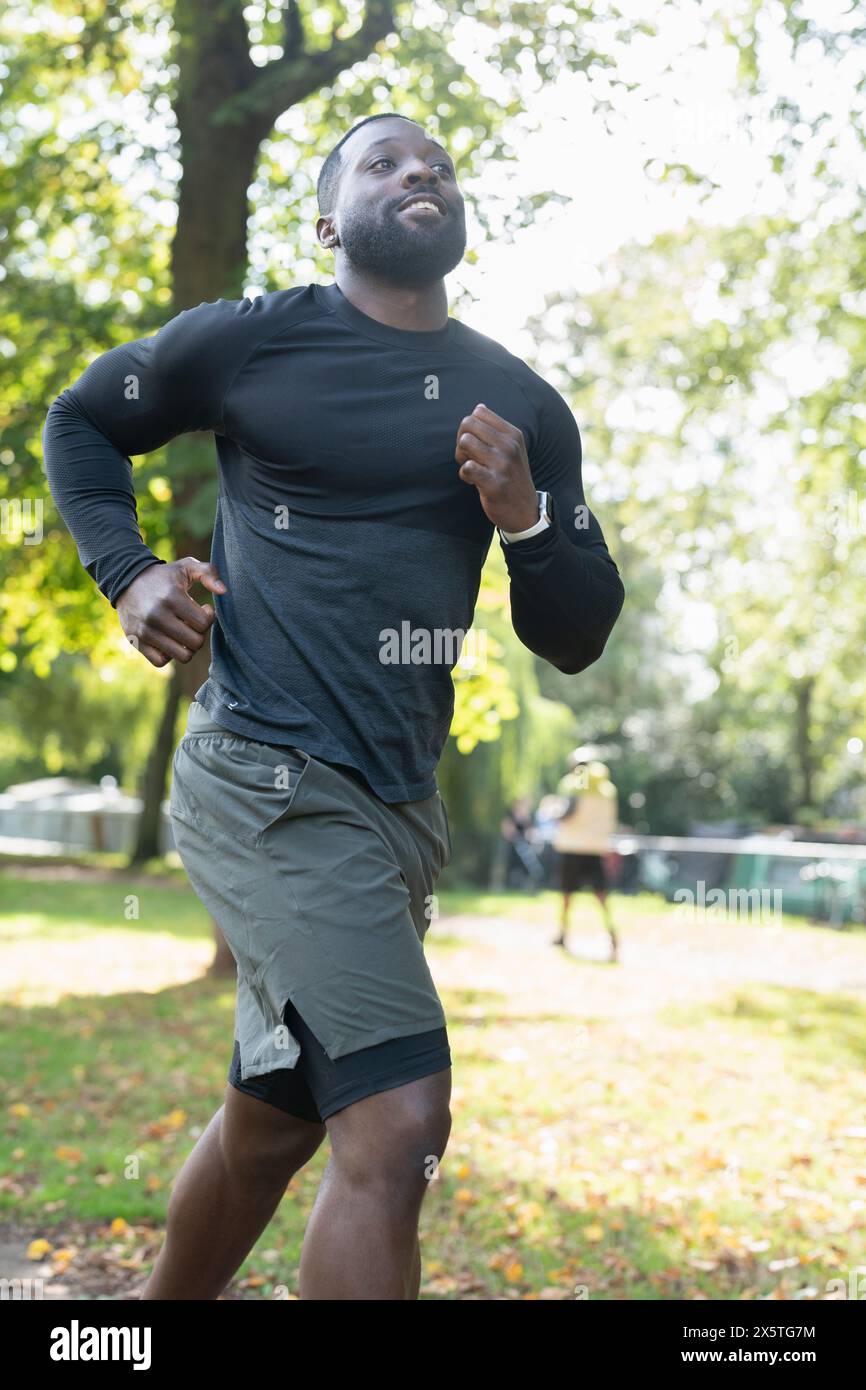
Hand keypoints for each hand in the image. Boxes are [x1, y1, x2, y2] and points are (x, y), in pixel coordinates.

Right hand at [116, 557, 227, 667]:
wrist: (126, 581)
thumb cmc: (163, 576)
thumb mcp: (186, 566)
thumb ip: (208, 573)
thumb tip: (224, 591)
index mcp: (171, 597)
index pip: (203, 623)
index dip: (209, 617)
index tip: (203, 608)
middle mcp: (156, 616)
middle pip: (195, 643)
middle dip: (199, 633)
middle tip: (193, 623)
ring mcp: (145, 631)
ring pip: (182, 656)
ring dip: (187, 647)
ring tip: (183, 632)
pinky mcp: (136, 642)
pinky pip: (161, 662)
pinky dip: (169, 655)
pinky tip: (170, 641)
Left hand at [455, 403, 538, 532]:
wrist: (524, 511)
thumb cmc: (512, 477)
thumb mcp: (512, 449)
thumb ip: (496, 430)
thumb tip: (479, 407)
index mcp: (513, 434)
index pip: (479, 412)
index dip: (470, 427)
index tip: (476, 443)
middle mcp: (509, 446)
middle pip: (467, 424)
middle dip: (461, 440)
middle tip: (469, 457)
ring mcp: (503, 465)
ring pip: (464, 442)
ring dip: (461, 457)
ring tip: (471, 468)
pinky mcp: (494, 484)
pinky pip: (466, 468)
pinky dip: (464, 475)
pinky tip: (473, 482)